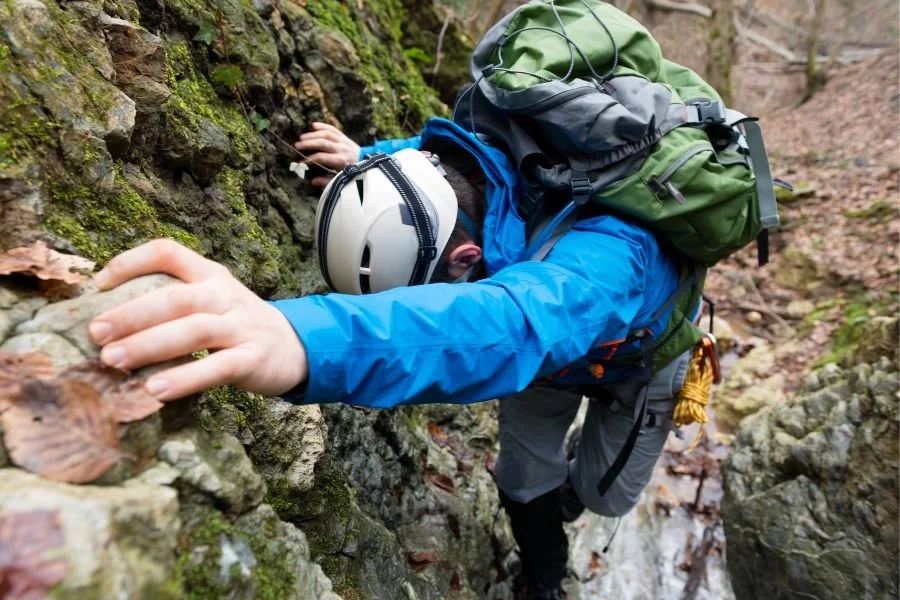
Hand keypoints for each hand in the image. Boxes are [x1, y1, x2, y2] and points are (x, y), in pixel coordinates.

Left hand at [88, 239, 307, 400]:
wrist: (295, 347)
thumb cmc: (237, 326)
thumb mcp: (211, 301)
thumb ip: (172, 302)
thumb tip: (107, 320)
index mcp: (210, 276)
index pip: (169, 252)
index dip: (131, 262)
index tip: (100, 284)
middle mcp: (225, 296)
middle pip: (177, 298)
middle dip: (132, 314)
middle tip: (95, 332)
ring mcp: (241, 327)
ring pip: (194, 330)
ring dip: (150, 345)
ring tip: (113, 359)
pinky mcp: (253, 359)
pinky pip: (216, 368)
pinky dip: (185, 378)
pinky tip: (155, 390)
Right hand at [294, 122, 359, 186]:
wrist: (368, 164)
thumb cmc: (353, 174)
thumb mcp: (341, 180)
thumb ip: (327, 182)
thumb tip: (313, 181)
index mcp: (341, 161)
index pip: (322, 157)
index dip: (310, 159)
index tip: (300, 163)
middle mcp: (342, 149)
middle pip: (323, 143)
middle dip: (309, 144)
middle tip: (296, 146)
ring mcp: (344, 141)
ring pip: (327, 134)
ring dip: (313, 135)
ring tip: (301, 137)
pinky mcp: (345, 137)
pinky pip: (333, 129)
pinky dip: (323, 126)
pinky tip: (313, 125)